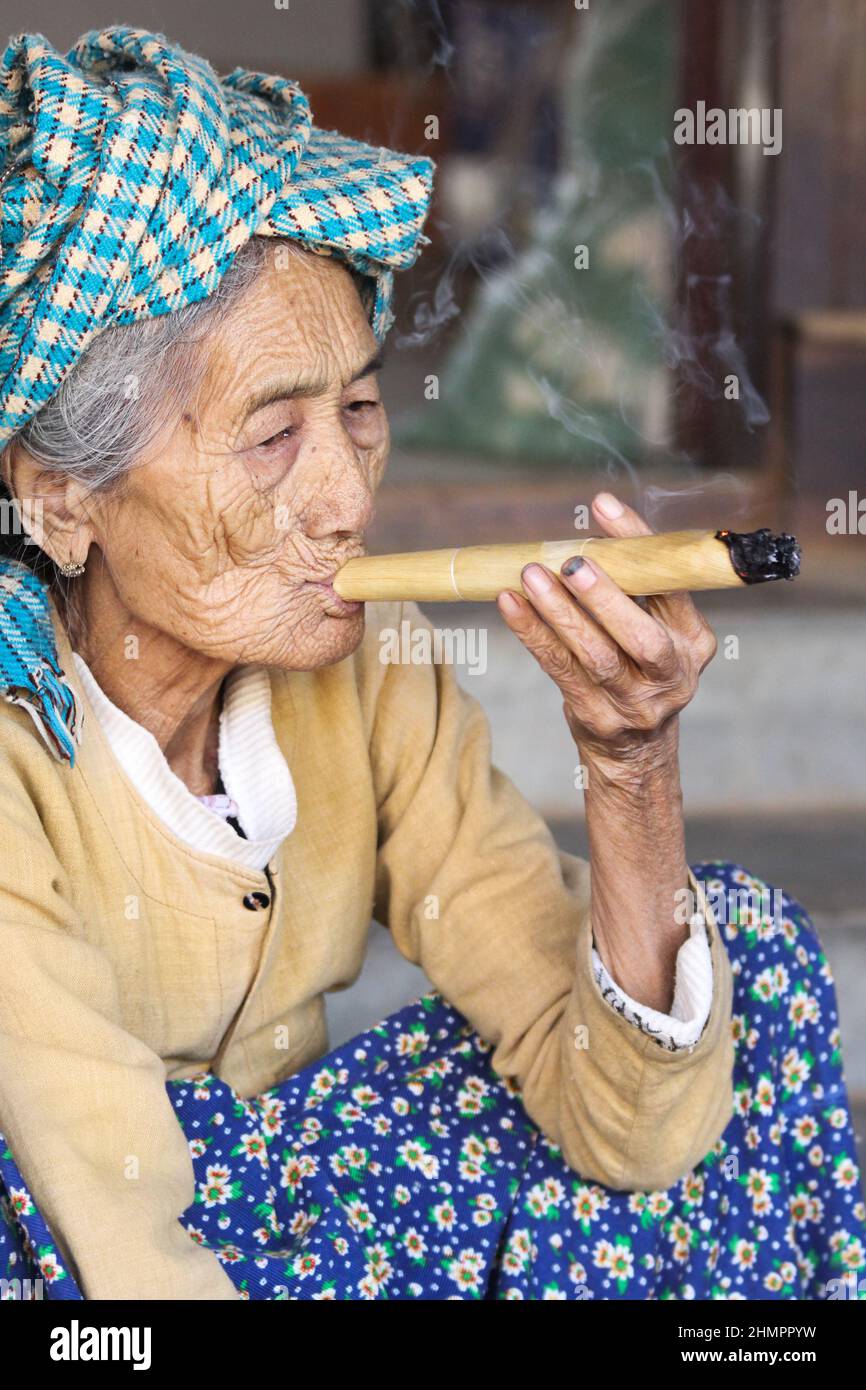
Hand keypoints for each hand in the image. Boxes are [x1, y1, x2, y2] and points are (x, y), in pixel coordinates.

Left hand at [496, 492, 717, 781]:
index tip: (603, 507)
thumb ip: (638, 586)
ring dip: (559, 614)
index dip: (638, 544)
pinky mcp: (595, 717)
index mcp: (694, 641)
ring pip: (595, 655)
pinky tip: (511, 605)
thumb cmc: (639, 669)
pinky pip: (559, 669)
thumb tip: (596, 515)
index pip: (670, 586)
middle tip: (571, 563)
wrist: (635, 752)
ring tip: (530, 577)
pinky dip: (533, 634)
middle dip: (605, 597)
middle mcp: (672, 675)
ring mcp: (634, 703)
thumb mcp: (658, 630)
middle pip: (641, 637)